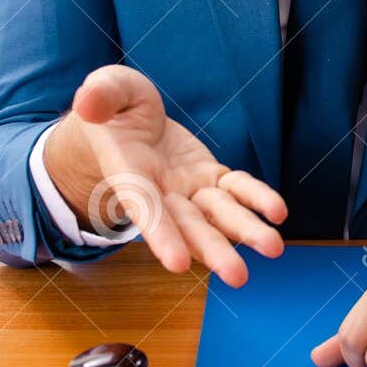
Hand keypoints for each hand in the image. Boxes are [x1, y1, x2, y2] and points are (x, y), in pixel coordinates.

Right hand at [42, 64, 286, 285]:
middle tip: (238, 276)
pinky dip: (256, 200)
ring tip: (274, 248)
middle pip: (188, 226)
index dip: (160, 235)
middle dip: (213, 250)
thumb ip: (102, 96)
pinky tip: (277, 212)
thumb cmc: (112, 107)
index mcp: (128, 174)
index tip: (176, 264)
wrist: (125, 121)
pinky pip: (236, 189)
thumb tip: (88, 103)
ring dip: (245, 233)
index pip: (144, 208)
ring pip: (217, 214)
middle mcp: (160, 192)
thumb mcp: (104, 89)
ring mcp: (187, 187)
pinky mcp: (208, 176)